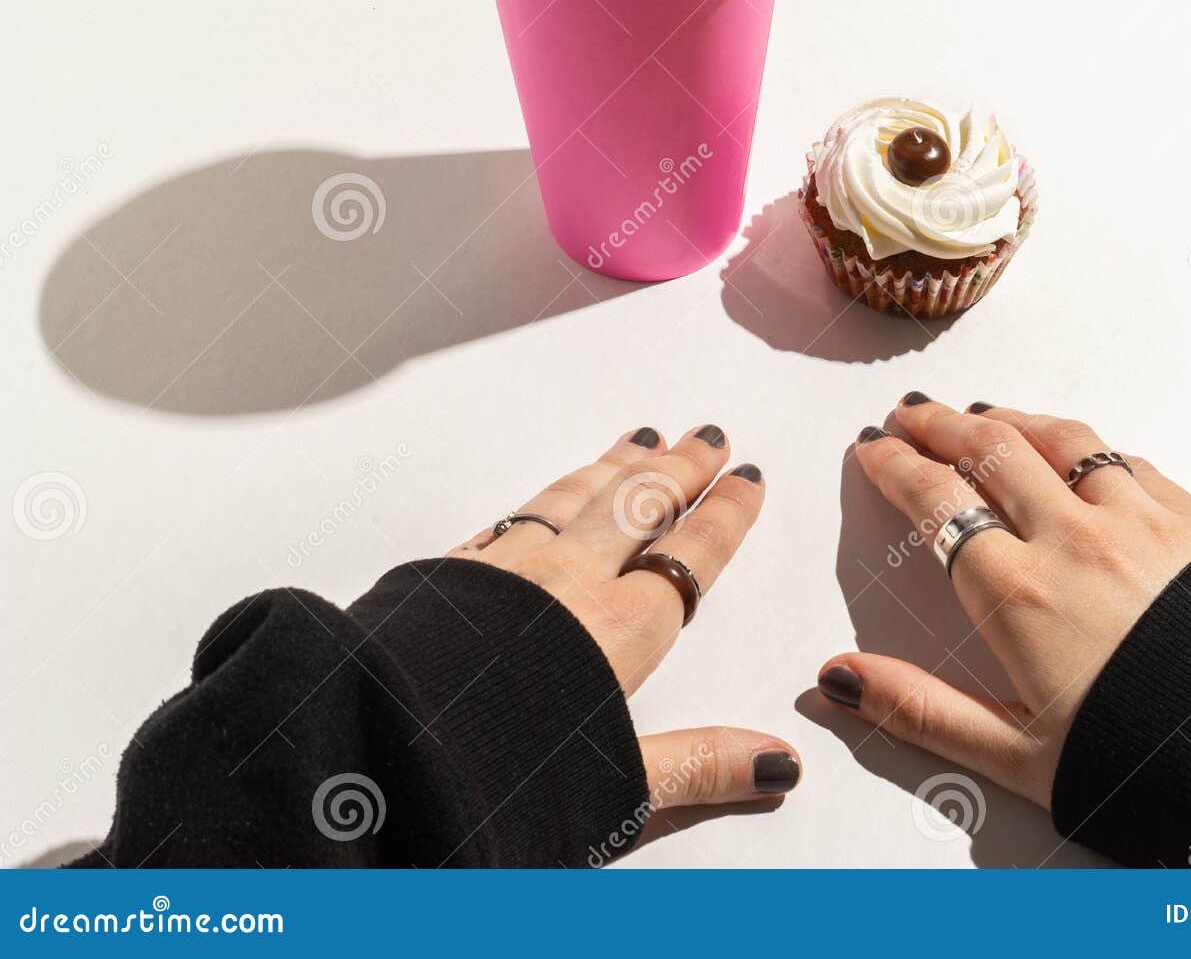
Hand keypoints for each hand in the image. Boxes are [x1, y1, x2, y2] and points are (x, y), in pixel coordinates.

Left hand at [455, 425, 801, 814]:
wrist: (379, 749)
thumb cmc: (496, 774)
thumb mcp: (617, 785)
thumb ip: (699, 764)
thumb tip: (779, 764)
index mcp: (620, 630)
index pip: (690, 558)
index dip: (724, 518)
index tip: (747, 481)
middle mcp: (570, 582)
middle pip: (639, 508)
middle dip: (679, 471)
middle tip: (709, 437)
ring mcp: (509, 568)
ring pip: (577, 498)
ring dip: (616, 467)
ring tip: (643, 441)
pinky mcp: (454, 572)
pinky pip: (518, 512)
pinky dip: (552, 491)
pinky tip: (555, 490)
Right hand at [818, 395, 1190, 809]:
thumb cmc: (1150, 763)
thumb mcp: (1015, 757)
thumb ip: (919, 710)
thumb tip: (839, 680)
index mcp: (1015, 593)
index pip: (935, 500)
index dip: (895, 465)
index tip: (873, 447)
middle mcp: (1071, 539)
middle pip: (988, 450)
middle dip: (938, 425)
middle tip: (909, 414)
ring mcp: (1136, 520)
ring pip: (1057, 438)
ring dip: (1007, 418)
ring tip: (979, 412)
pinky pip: (1123, 458)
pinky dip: (1081, 443)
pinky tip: (1073, 448)